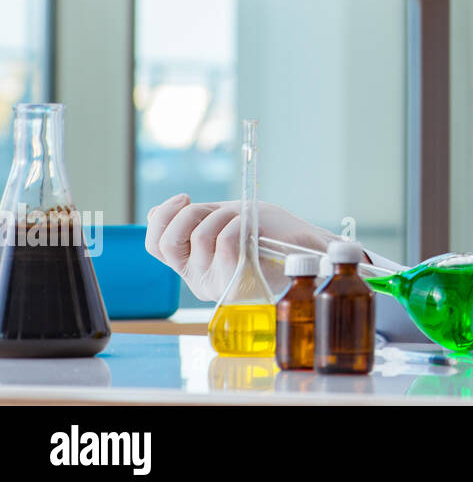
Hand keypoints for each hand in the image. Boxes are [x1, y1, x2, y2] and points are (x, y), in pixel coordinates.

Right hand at [145, 193, 339, 301]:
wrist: (308, 247)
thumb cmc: (272, 232)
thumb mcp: (226, 220)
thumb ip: (194, 220)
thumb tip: (155, 212)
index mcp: (192, 264)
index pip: (156, 245)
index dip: (162, 217)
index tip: (184, 198)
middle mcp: (198, 279)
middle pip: (168, 241)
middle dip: (189, 213)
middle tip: (217, 207)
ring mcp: (216, 283)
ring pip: (200, 235)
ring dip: (225, 215)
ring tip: (246, 219)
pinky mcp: (236, 283)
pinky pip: (224, 242)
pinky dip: (239, 224)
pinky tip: (253, 228)